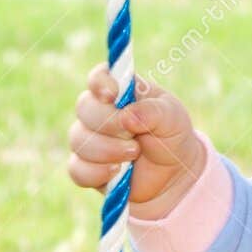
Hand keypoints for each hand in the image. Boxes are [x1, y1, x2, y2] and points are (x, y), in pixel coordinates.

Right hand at [67, 63, 204, 215]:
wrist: (174, 174)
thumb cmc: (171, 136)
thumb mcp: (172, 118)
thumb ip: (154, 112)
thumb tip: (126, 117)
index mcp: (120, 91)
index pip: (99, 77)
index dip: (100, 83)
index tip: (112, 96)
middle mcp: (99, 112)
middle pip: (84, 107)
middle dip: (110, 123)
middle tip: (133, 134)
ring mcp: (90, 140)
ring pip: (79, 140)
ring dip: (108, 150)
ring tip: (135, 153)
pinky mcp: (87, 168)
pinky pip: (77, 169)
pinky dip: (98, 172)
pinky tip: (117, 172)